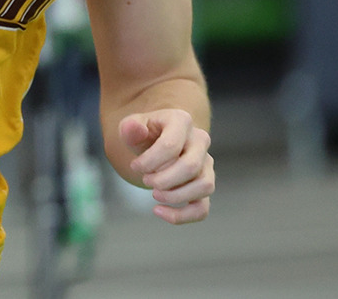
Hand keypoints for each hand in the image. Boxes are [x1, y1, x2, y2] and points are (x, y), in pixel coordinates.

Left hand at [120, 109, 212, 223]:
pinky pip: (202, 208)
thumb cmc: (144, 132)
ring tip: (154, 194)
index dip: (149, 161)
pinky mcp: (203, 185)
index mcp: (182, 121)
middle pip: (191, 167)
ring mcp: (206, 164)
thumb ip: (130, 128)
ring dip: (176, 196)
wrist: (155, 139)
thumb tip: (134, 128)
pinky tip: (158, 212)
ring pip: (204, 186)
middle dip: (164, 179)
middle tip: (145, 180)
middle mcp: (200, 141)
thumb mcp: (132, 125)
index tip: (134, 166)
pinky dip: (182, 215)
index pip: (171, 146)